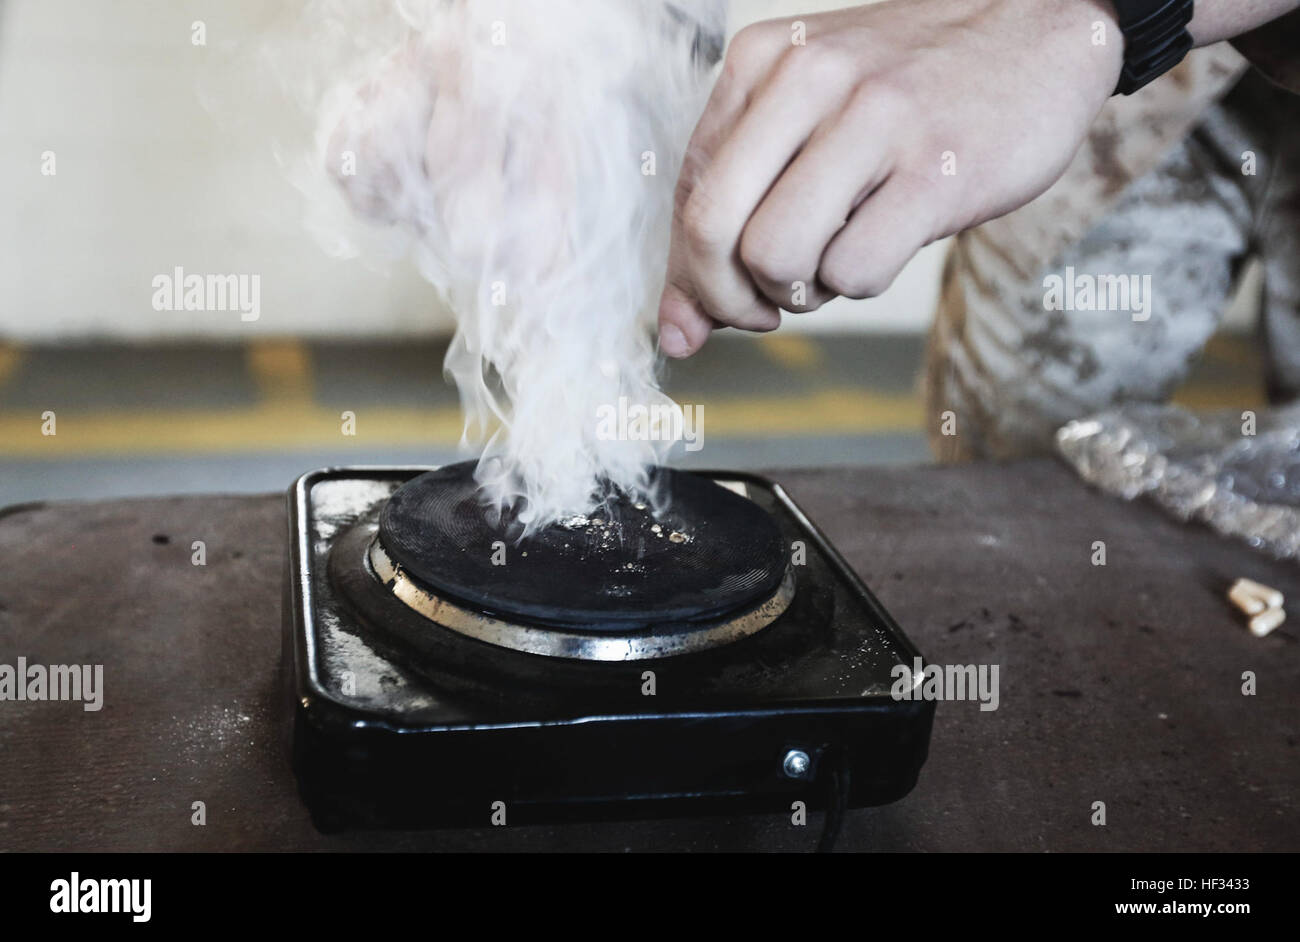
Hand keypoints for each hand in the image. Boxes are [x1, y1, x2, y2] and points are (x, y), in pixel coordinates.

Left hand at [656, 0, 1124, 356]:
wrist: (1043, 26)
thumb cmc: (912, 89)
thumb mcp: (811, 117)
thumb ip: (738, 206)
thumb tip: (676, 329)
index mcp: (762, 62)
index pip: (686, 196)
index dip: (694, 273)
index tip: (721, 303)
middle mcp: (808, 80)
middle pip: (710, 230)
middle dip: (727, 296)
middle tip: (767, 305)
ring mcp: (874, 122)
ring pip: (775, 257)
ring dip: (801, 289)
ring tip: (840, 256)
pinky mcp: (935, 171)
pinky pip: (854, 273)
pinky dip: (862, 283)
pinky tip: (890, 240)